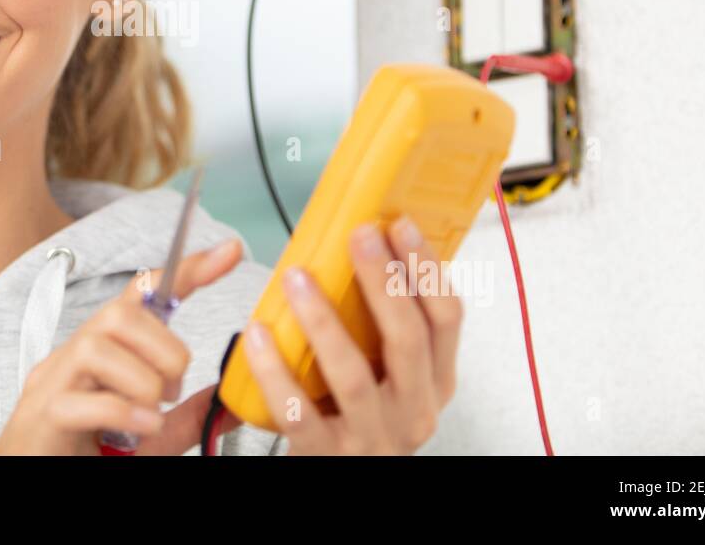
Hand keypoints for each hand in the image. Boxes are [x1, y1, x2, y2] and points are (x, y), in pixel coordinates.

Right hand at [0, 236, 245, 454]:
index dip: (186, 270)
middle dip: (162, 349)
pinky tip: (141, 426)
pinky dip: (123, 411)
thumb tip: (229, 402)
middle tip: (171, 391)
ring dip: (142, 381)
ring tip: (151, 412)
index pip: (143, 294)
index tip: (229, 252)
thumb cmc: (86, 450)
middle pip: (119, 314)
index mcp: (104, 351)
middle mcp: (75, 356)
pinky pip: (82, 399)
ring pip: (97, 347)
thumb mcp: (149, 432)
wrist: (30, 478)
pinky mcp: (44, 415)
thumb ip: (183, 414)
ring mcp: (54, 382)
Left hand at [238, 216, 463, 454]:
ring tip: (296, 279)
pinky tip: (257, 335)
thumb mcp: (392, 375)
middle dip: (382, 280)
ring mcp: (373, 437)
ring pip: (353, 375)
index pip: (446, 318)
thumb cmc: (362, 416)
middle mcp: (413, 411)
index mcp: (435, 382)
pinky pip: (298, 411)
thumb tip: (366, 247)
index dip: (425, 268)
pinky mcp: (328, 456)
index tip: (399, 225)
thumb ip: (387, 327)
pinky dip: (275, 370)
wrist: (344, 480)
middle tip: (357, 236)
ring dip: (323, 320)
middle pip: (407, 339)